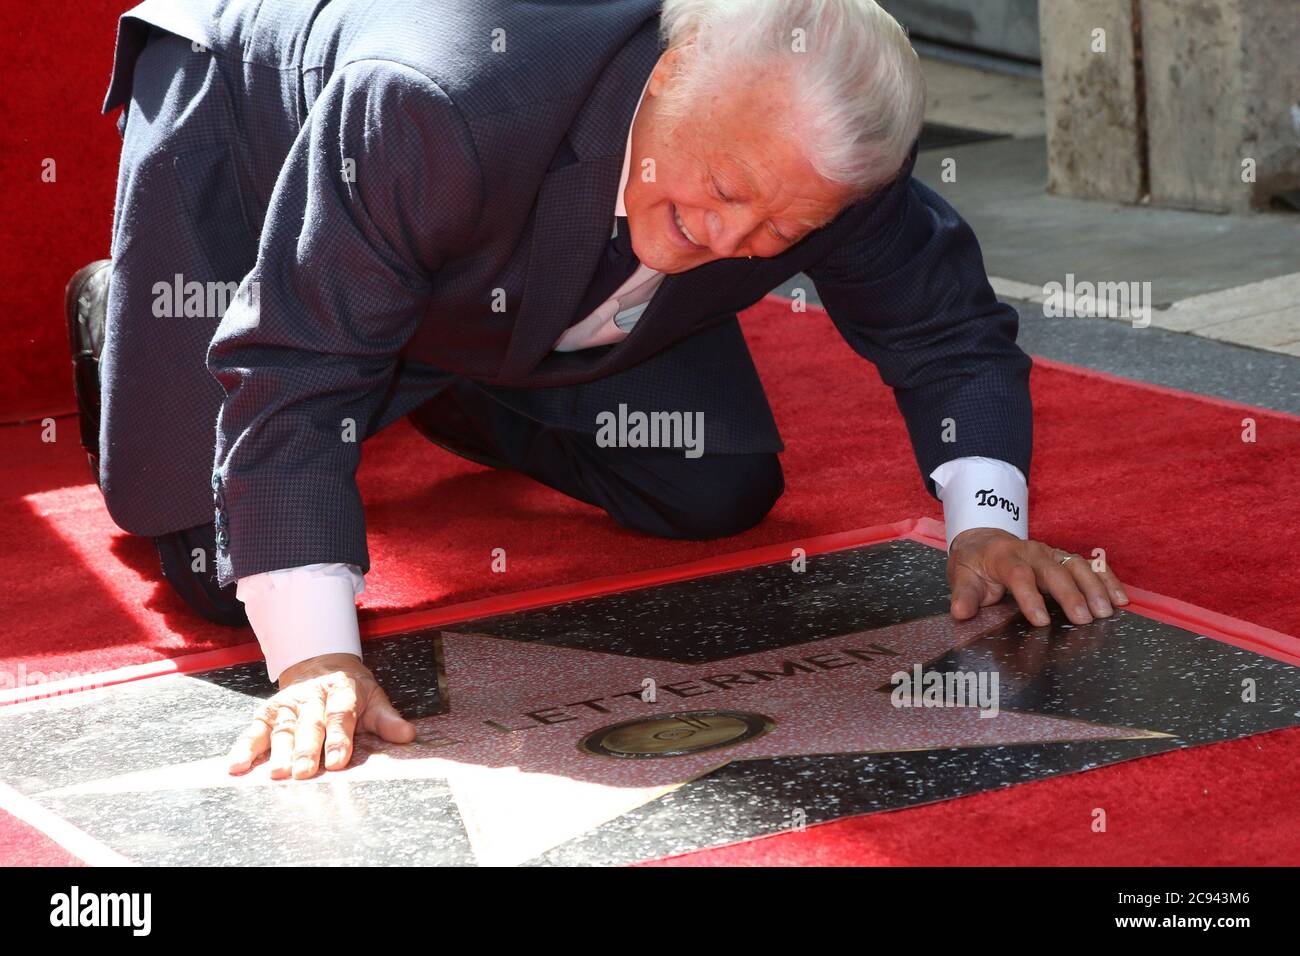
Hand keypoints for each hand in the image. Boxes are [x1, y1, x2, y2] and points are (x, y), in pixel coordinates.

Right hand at [226, 653, 415, 778]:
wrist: (321, 664)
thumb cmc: (351, 691)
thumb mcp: (373, 698)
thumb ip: (387, 719)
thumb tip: (408, 735)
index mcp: (342, 689)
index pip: (340, 714)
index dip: (339, 737)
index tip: (337, 761)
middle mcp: (312, 695)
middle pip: (309, 724)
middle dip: (306, 748)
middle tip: (303, 772)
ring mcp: (288, 703)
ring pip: (283, 728)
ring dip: (277, 751)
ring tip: (276, 773)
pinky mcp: (268, 712)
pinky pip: (255, 730)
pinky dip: (244, 747)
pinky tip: (236, 766)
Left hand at [947, 528, 1128, 627]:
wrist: (984, 540)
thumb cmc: (974, 563)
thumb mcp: (961, 576)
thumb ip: (964, 594)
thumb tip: (961, 612)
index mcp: (1004, 556)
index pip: (1019, 575)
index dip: (1030, 597)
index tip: (1041, 621)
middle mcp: (1031, 552)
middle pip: (1054, 571)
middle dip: (1070, 594)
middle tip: (1084, 619)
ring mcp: (1051, 553)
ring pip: (1077, 565)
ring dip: (1094, 588)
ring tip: (1107, 612)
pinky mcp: (1064, 558)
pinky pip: (1090, 566)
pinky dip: (1107, 580)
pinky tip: (1121, 599)